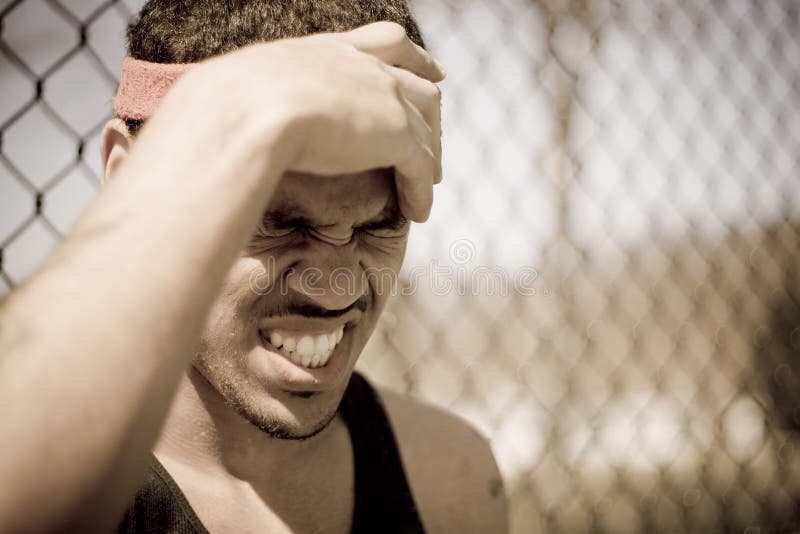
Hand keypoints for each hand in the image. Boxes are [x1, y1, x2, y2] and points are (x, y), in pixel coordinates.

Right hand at [180, 22, 444, 221]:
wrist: (242, 112)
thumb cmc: (223, 107)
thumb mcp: (242, 92)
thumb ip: (254, 101)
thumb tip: (226, 120)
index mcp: (327, 50)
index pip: (386, 41)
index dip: (414, 57)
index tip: (433, 70)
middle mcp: (362, 66)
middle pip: (418, 83)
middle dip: (431, 112)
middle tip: (434, 140)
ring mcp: (384, 96)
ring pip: (427, 126)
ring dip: (429, 156)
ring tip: (426, 185)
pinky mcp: (396, 133)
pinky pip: (421, 166)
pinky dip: (421, 191)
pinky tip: (419, 214)